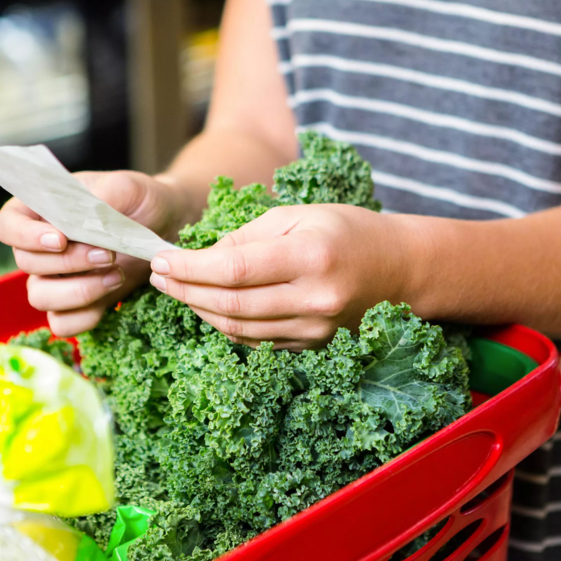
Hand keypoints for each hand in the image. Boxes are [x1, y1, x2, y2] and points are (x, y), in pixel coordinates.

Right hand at [0, 170, 189, 335]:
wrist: (166, 226)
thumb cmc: (139, 200)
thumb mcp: (127, 187)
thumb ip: (103, 198)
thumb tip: (86, 220)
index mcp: (39, 210)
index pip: (7, 226)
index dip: (25, 237)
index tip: (60, 239)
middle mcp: (39, 247)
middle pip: (26, 264)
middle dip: (69, 263)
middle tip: (108, 254)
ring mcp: (54, 279)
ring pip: (40, 298)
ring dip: (78, 291)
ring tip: (116, 274)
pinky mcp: (75, 305)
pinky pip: (62, 324)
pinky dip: (85, 316)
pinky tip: (113, 295)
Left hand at [147, 204, 415, 349]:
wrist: (402, 270)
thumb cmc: (349, 231)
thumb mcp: (299, 215)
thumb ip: (248, 235)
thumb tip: (202, 256)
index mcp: (310, 256)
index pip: (233, 270)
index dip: (189, 268)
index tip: (161, 260)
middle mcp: (313, 299)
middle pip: (229, 304)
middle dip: (185, 291)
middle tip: (159, 277)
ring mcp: (315, 329)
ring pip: (238, 329)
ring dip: (199, 310)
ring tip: (177, 290)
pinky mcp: (313, 346)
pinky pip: (256, 340)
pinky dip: (226, 324)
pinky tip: (208, 306)